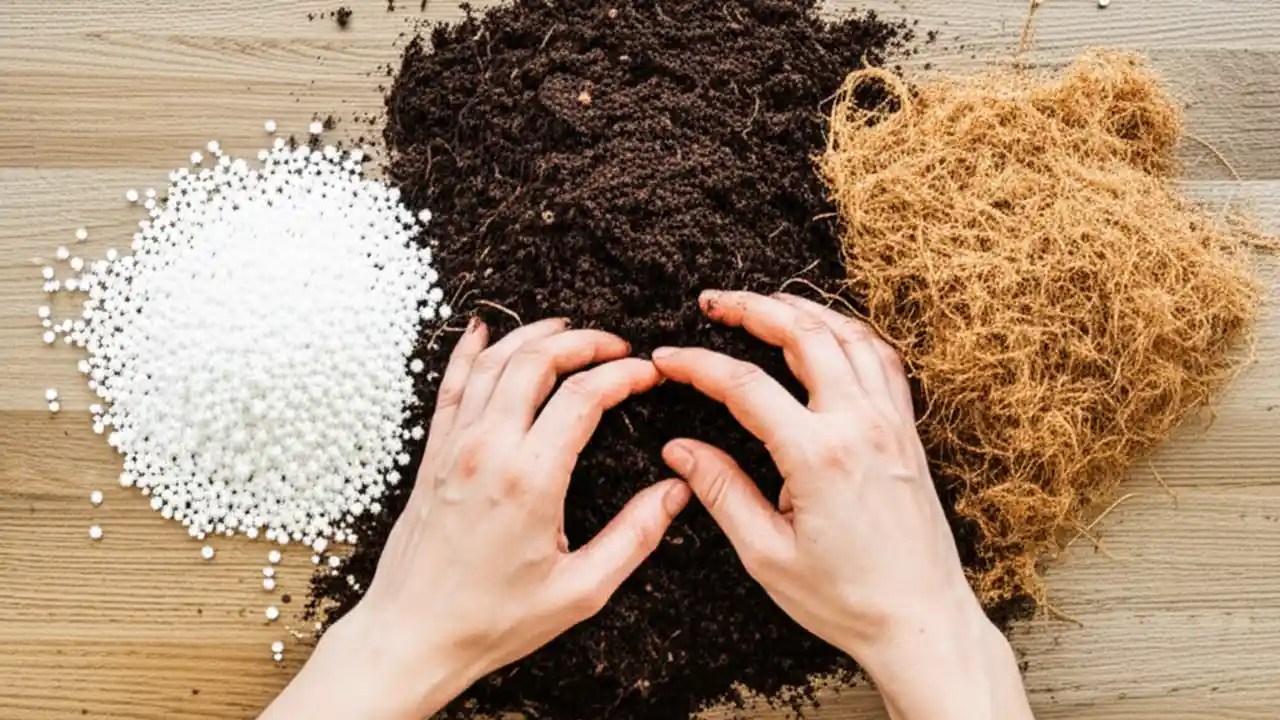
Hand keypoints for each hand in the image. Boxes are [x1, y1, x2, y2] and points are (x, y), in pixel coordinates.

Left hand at [263, 317, 689, 719]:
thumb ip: (634, 536)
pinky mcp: (433, 454)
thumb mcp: (580, 590)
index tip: (648, 372)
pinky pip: (451, 384)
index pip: (584, 395)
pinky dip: (470, 351)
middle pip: (537, 360)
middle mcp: (488, 449)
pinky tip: (482, 331)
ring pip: (494, 362)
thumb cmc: (492, 620)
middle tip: (616, 346)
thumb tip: (675, 492)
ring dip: (533, 334)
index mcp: (530, 479)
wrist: (412, 636)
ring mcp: (455, 446)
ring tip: (567, 329)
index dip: (624, 373)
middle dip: (583, 341)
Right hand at [653, 291, 1031, 719]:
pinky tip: (826, 333)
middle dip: (751, 307)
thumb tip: (678, 449)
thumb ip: (722, 491)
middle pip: (803, 335)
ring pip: (847, 335)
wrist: (921, 620)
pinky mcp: (907, 431)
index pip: (746, 385)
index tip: (666, 358)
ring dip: (801, 310)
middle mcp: (859, 425)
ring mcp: (890, 423)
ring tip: (763, 304)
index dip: (698, 364)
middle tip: (712, 302)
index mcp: (818, 456)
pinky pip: (881, 359)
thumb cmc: (845, 599)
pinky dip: (849, 333)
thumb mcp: (766, 554)